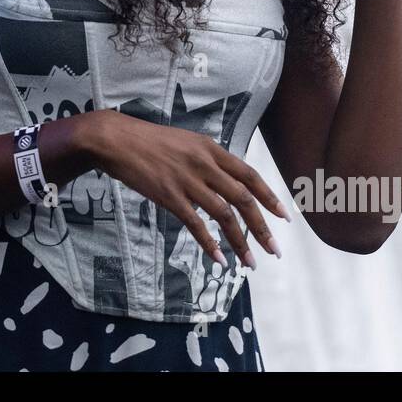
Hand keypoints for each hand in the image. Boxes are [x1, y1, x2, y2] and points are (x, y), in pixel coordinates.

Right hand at [81, 109, 290, 268]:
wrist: (117, 140)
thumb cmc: (149, 141)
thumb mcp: (187, 142)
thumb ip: (208, 160)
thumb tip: (226, 180)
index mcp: (211, 149)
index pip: (249, 175)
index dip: (269, 197)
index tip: (284, 216)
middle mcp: (204, 164)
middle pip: (243, 199)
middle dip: (263, 227)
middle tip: (275, 250)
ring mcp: (187, 181)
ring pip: (224, 215)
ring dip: (240, 242)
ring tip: (250, 262)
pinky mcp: (169, 196)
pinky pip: (195, 224)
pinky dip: (209, 243)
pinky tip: (219, 259)